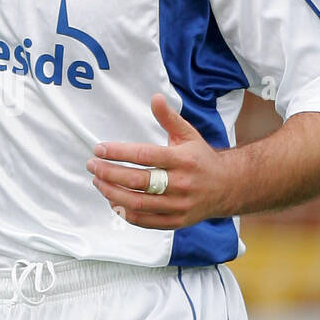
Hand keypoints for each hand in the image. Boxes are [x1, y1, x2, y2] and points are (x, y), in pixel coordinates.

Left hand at [86, 94, 231, 228]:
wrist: (227, 187)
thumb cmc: (200, 158)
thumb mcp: (188, 135)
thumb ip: (169, 118)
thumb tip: (155, 97)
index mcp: (182, 159)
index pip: (144, 156)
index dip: (118, 153)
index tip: (98, 149)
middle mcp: (181, 183)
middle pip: (138, 181)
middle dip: (109, 173)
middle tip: (92, 165)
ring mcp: (179, 205)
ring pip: (138, 203)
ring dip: (112, 193)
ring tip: (97, 182)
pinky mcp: (176, 222)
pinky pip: (145, 220)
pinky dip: (125, 212)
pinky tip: (112, 200)